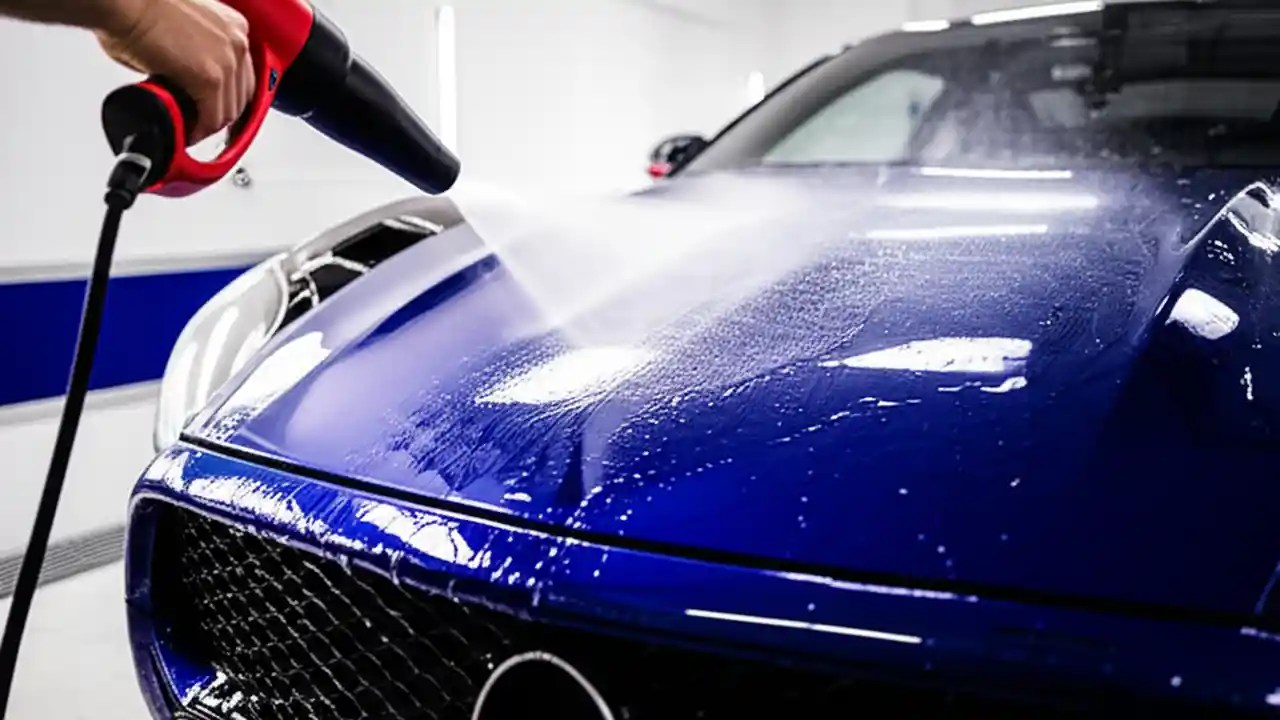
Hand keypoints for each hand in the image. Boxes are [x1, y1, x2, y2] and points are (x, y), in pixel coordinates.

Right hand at [96, 0, 253, 143]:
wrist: (122, 1)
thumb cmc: (138, 6)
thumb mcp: (182, 30)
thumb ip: (196, 54)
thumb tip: (188, 80)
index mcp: (233, 26)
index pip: (243, 76)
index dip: (227, 98)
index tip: (213, 109)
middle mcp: (237, 41)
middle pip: (241, 96)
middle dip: (220, 114)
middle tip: (199, 123)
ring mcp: (227, 61)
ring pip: (228, 111)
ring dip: (208, 124)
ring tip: (190, 129)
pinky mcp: (210, 78)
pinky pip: (212, 117)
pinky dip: (199, 130)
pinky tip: (186, 131)